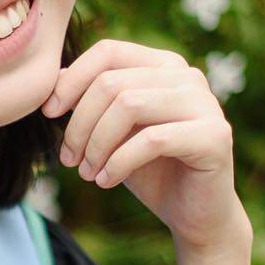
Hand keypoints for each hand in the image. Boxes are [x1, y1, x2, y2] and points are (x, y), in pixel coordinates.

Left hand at [42, 39, 250, 253]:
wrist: (192, 212)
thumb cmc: (149, 170)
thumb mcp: (112, 132)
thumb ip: (91, 102)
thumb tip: (54, 77)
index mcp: (163, 66)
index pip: (108, 52)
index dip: (71, 80)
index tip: (49, 114)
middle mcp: (187, 76)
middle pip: (111, 83)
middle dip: (79, 125)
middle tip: (69, 160)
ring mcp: (205, 103)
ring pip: (129, 105)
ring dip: (96, 145)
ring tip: (87, 174)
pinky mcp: (214, 136)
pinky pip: (152, 140)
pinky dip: (119, 163)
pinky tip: (106, 181)